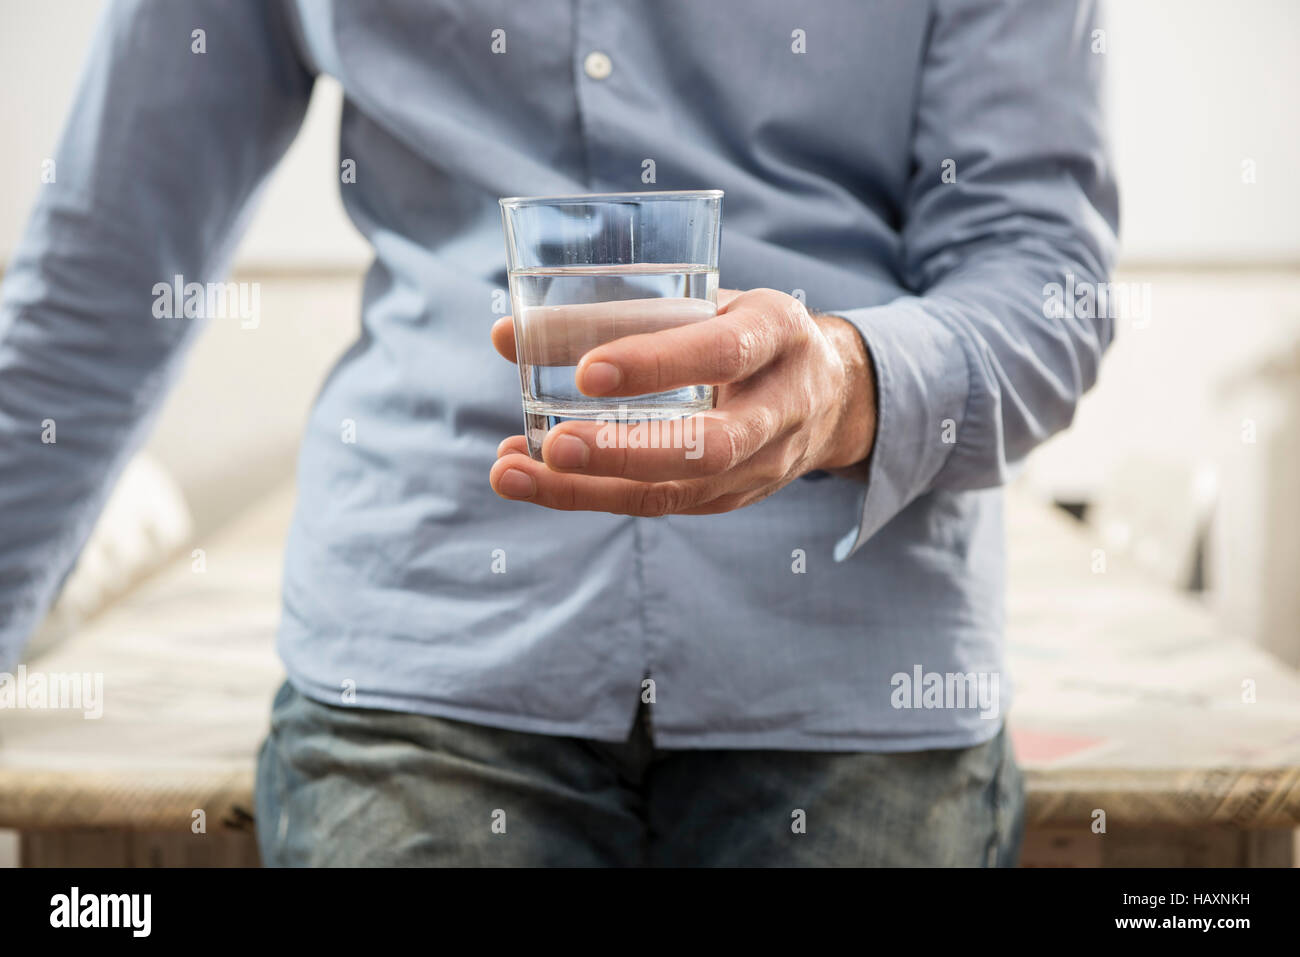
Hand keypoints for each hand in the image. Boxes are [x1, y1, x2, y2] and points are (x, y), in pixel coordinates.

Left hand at [488, 287, 875, 515]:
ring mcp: (760, 465)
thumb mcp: (709, 301)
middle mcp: (779, 409)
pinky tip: (533, 478)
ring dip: (588, 487)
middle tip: (551, 445)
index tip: (587, 370)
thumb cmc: (749, 334)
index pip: (725, 353)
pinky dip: (589, 493)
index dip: (658, 363)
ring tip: (512, 471)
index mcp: (779, 336)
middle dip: (625, 452)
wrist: (831, 396)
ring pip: (676, 489)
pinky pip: (658, 503)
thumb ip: (621, 311)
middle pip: (710, 445)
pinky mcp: (729, 498)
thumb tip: (506, 335)